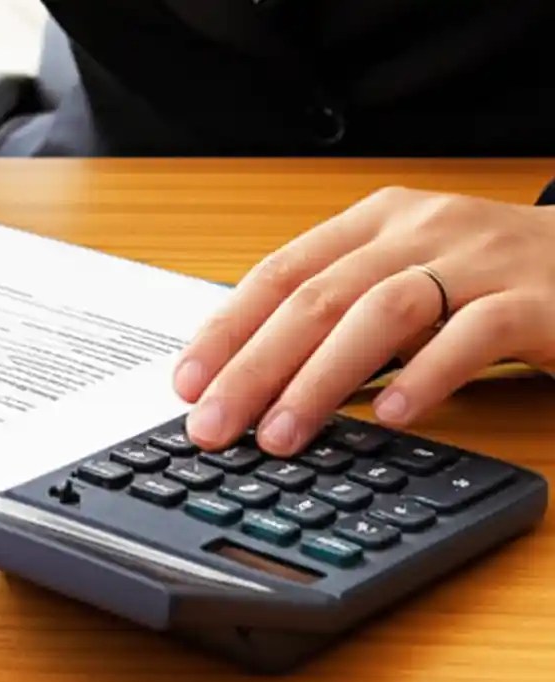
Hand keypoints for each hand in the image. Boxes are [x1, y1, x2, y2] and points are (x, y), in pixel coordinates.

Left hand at [173, 186, 554, 454]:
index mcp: (377, 222)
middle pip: (317, 297)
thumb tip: (256, 380)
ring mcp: (481, 258)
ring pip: (382, 312)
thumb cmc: (494, 281)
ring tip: (281, 434)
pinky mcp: (539, 298)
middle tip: (214, 424)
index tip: (187, 383)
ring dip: (322, 379)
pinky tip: (391, 417)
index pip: (280, 272)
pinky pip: (473, 333)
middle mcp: (422, 228)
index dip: (227, 329)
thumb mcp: (408, 282)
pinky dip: (426, 376)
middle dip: (254, 366)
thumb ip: (342, 316)